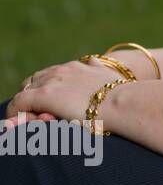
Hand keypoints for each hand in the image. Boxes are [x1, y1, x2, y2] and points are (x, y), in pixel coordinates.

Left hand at [2, 59, 126, 129]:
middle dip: (33, 95)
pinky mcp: (43, 95)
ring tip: (29, 120)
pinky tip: (19, 124)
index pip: (52, 74)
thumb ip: (99, 68)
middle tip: (37, 112)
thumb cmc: (125, 96)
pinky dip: (15, 113)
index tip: (49, 102)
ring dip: (25, 106)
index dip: (46, 87)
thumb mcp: (112, 76)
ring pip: (25, 92)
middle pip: (35, 80)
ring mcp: (52, 82)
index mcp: (78, 66)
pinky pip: (18, 103)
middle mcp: (62, 70)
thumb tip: (95, 60)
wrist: (124, 103)